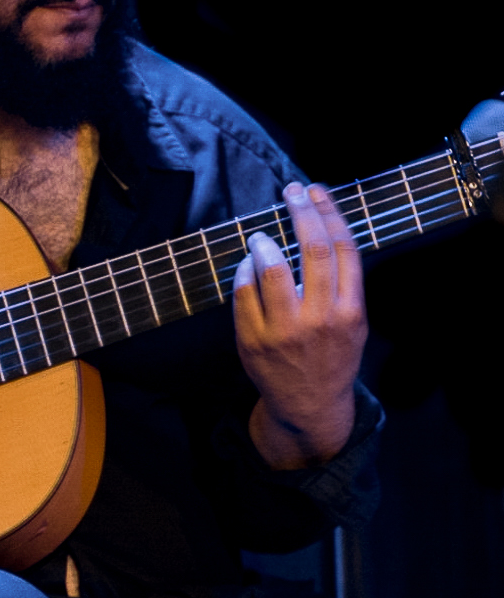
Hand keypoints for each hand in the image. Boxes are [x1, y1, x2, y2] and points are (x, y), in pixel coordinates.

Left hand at [233, 182, 367, 469]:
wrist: (310, 406)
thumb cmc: (331, 355)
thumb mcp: (353, 324)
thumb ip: (343, 284)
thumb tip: (321, 227)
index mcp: (350, 312)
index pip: (344, 249)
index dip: (329, 213)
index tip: (317, 191)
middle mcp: (321, 319)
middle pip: (313, 250)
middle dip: (301, 212)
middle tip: (291, 191)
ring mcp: (286, 331)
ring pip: (273, 269)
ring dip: (264, 243)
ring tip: (260, 236)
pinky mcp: (254, 340)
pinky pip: (244, 292)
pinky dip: (244, 270)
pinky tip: (247, 264)